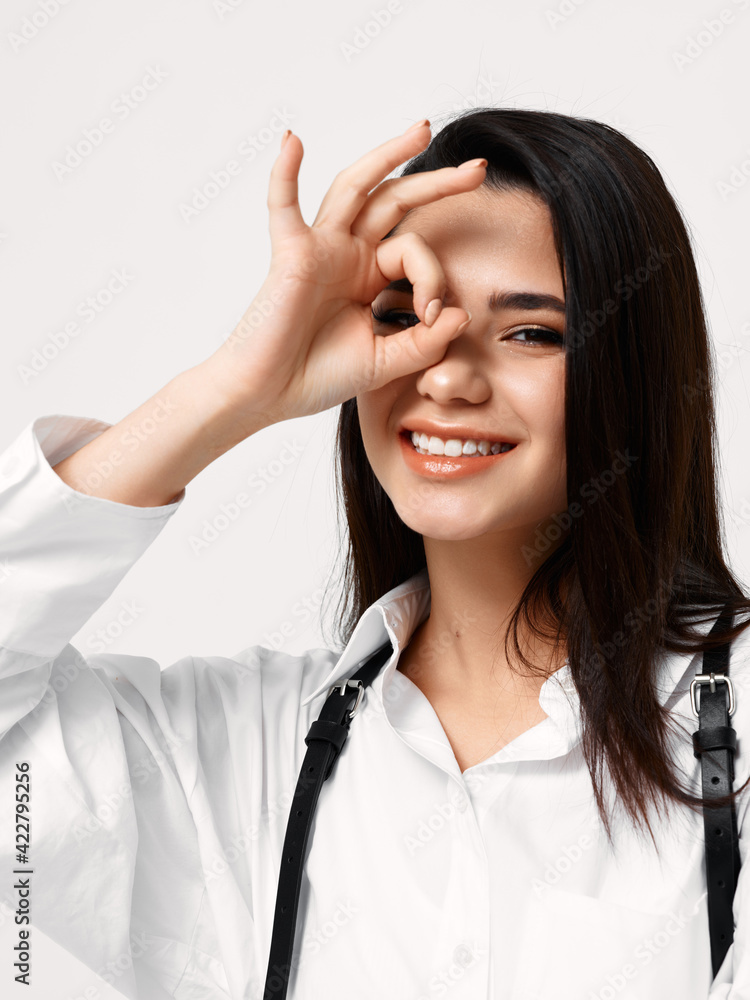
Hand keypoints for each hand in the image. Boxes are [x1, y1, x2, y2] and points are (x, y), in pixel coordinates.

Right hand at [205, 121, 485, 430]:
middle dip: (437, 183)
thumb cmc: (316, 377)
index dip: (434, 277)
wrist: (269, 395)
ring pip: (354, 187)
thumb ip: (425, 342)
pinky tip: (292, 140)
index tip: (434, 316)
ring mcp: (319, 249)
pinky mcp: (291, 254)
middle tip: (478, 169)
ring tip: (421, 128)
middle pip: (394, 201)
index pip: (414, 252)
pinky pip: (283, 206)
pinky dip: (284, 173)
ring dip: (386, 155)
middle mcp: (347, 254)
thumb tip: (463, 314)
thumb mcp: (386, 362)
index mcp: (368, 276)